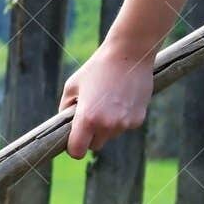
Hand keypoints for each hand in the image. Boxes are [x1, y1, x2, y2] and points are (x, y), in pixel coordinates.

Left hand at [61, 40, 154, 159]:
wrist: (130, 53)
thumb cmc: (97, 67)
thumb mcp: (72, 86)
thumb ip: (65, 110)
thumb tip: (66, 128)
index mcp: (87, 118)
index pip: (77, 151)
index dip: (73, 148)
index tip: (74, 140)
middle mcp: (107, 125)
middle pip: (95, 145)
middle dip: (91, 136)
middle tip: (91, 115)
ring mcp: (124, 124)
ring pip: (111, 135)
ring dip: (107, 126)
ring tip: (108, 100)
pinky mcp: (138, 120)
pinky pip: (124, 126)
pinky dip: (122, 118)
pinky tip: (122, 99)